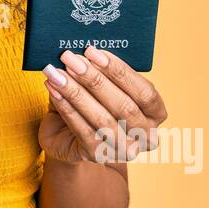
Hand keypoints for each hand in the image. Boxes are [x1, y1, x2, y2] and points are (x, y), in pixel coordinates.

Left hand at [39, 46, 167, 163]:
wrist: (71, 137)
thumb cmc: (94, 103)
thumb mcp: (104, 87)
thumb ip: (102, 72)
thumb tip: (84, 52)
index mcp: (155, 113)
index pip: (144, 92)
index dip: (120, 71)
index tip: (93, 52)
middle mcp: (146, 135)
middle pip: (123, 105)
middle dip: (94, 78)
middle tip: (70, 58)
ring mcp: (124, 149)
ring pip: (101, 118)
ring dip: (76, 92)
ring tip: (56, 72)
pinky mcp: (98, 155)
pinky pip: (82, 129)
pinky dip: (66, 107)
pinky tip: (53, 89)